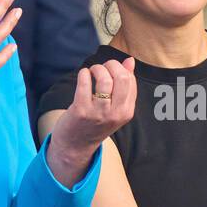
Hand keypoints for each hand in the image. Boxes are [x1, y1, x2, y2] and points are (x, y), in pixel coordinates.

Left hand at [48, 56, 137, 182]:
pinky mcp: (81, 111)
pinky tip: (83, 75)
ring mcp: (99, 113)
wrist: (75, 145)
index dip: (119, 68)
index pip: (130, 80)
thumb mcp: (115, 107)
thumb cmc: (95, 122)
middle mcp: (116, 113)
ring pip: (104, 80)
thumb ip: (124, 85)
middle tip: (102, 67)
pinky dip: (84, 74)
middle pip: (122, 78)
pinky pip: (85, 84)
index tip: (110, 69)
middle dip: (111, 65)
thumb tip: (130, 61)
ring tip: (91, 71)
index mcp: (127, 111)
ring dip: (97, 68)